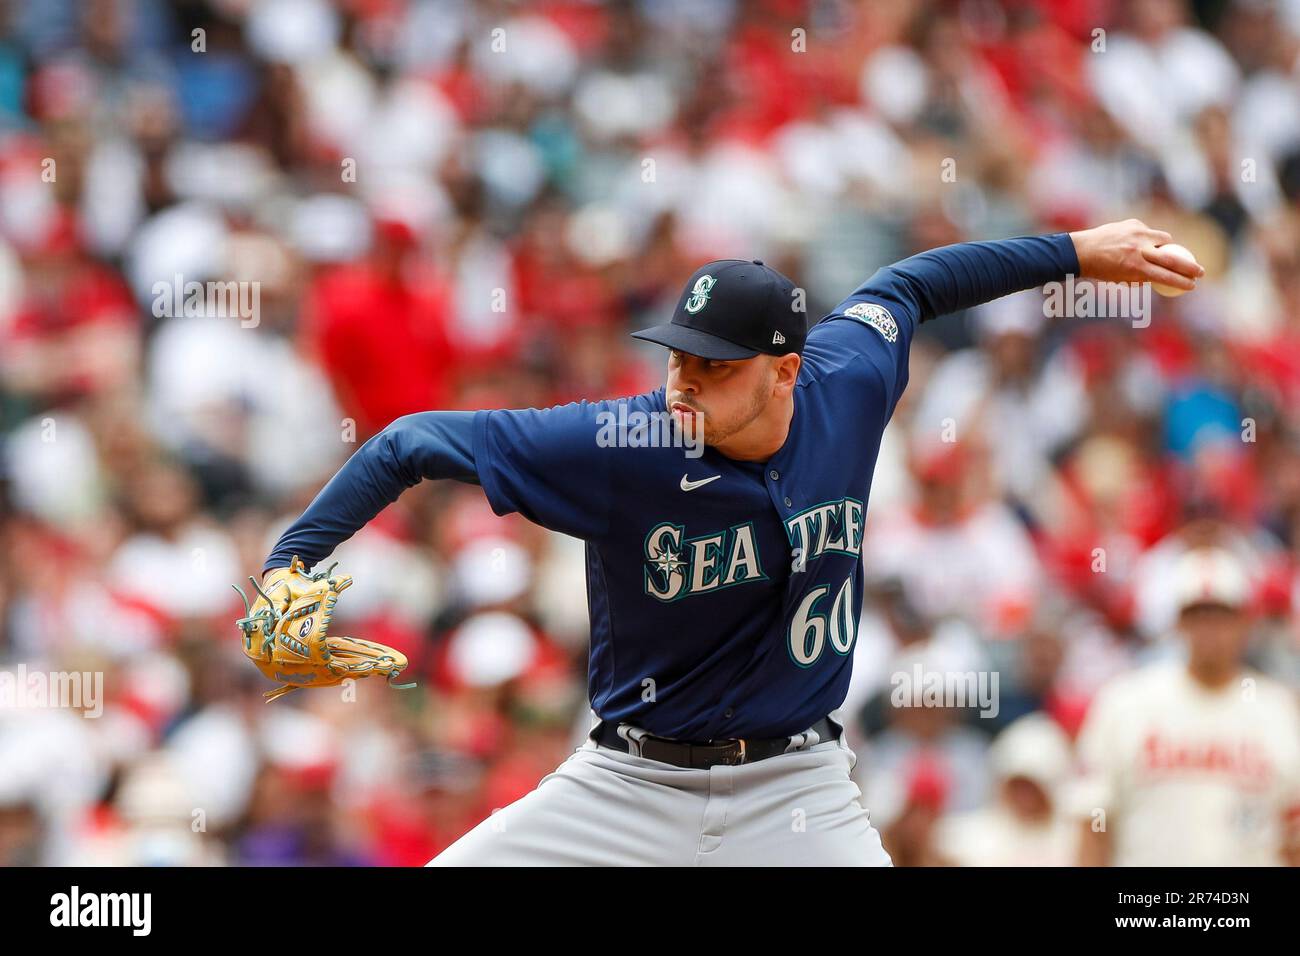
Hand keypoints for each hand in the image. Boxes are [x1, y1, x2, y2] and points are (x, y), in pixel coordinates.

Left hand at [1069, 218, 1203, 290]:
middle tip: (1200, 272)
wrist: (1080, 250)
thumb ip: (1142, 277)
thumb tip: (1162, 277)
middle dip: (1190, 267)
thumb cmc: (1100, 269)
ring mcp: (1137, 235)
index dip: (1181, 282)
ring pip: (1164, 239)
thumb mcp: (1121, 279)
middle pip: (1173, 259)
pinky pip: (1149, 231)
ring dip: (1166, 246)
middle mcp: (1139, 251)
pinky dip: (1146, 237)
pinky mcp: (1134, 224)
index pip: (1166, 277)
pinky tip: (1134, 241)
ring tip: (1158, 252)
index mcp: (1135, 269)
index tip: (1192, 285)